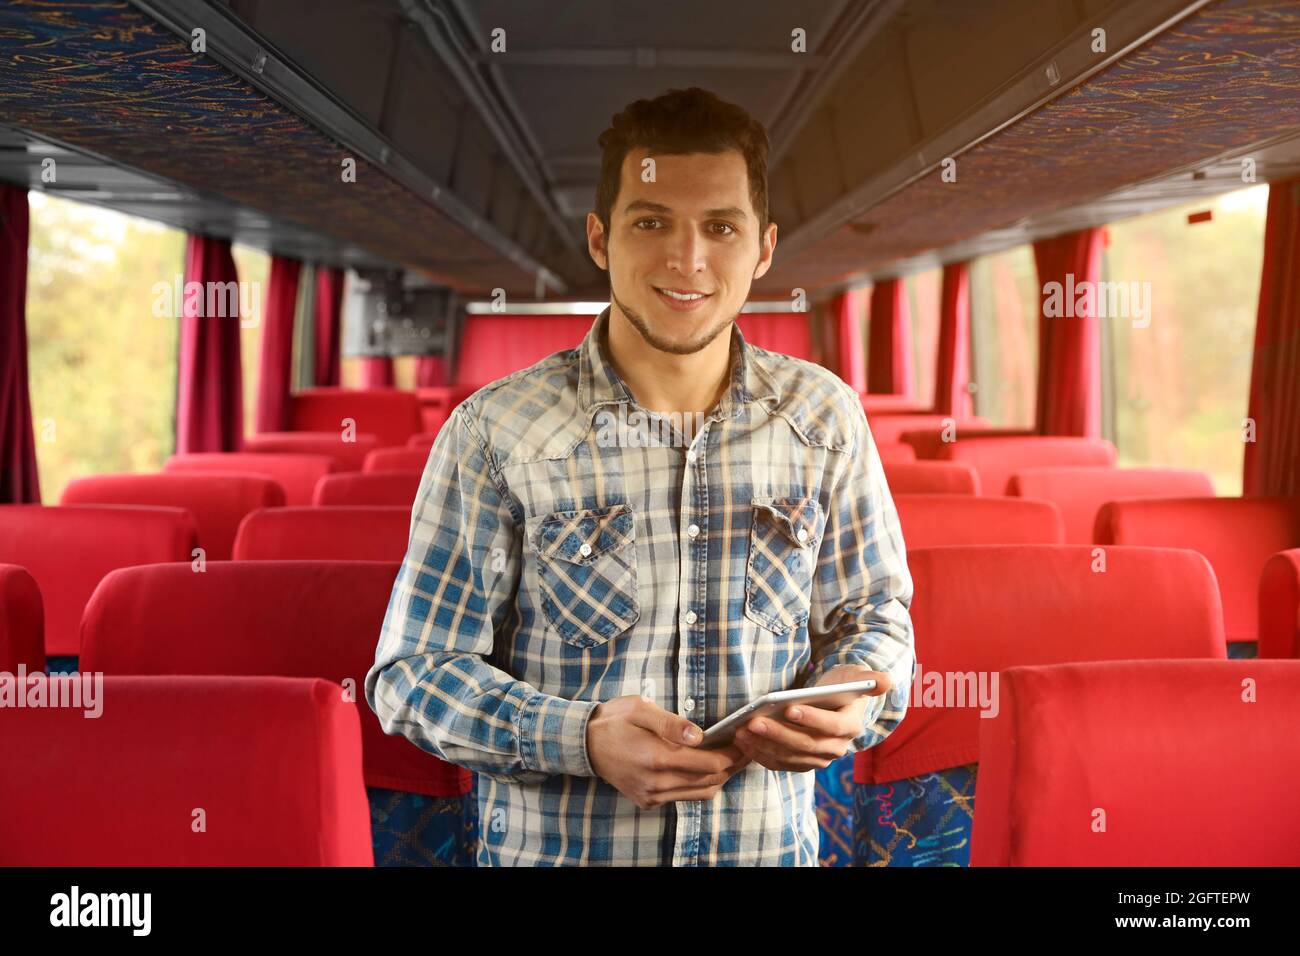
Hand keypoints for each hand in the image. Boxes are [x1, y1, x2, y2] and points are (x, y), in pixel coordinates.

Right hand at [586, 695, 751, 809]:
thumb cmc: (613, 720)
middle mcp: (654, 783)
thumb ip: (672, 723)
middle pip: (709, 781)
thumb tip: (700, 735)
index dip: (731, 754)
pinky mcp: (648, 800)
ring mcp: (651, 795)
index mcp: (654, 757)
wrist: (583, 744)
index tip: (743, 740)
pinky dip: (701, 784)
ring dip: (720, 778)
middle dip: (732, 766)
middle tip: (747, 748)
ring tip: (733, 759)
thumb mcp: (640, 709)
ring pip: (700, 793)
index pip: (707, 764)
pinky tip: (707, 767)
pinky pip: (684, 796)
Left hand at [733, 666, 890, 771]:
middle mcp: (835, 749)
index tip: (789, 708)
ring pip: (788, 757)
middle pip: (805, 745)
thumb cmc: (843, 687)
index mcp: (850, 727)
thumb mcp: (857, 677)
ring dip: (763, 745)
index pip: (831, 727)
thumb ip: (872, 679)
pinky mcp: (799, 764)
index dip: (812, 719)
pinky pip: (777, 763)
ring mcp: (817, 760)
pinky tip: (741, 740)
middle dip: (778, 733)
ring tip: (741, 730)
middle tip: (753, 721)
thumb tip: (887, 681)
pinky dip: (758, 754)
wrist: (834, 704)